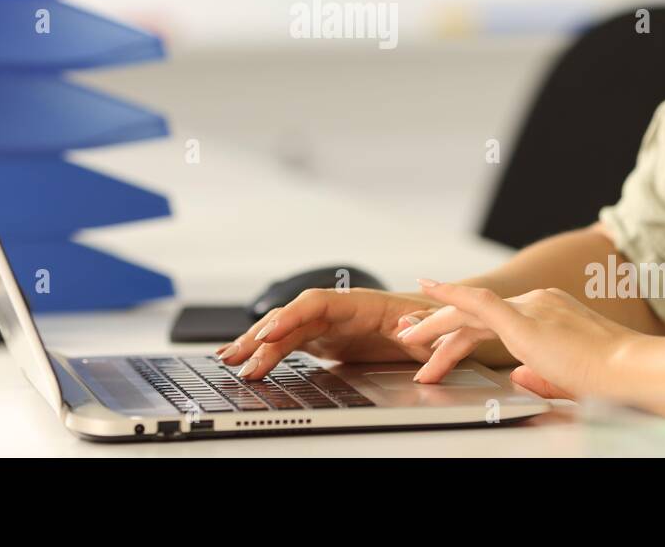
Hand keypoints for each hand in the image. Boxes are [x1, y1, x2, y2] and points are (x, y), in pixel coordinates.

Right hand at [216, 288, 449, 379]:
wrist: (435, 325)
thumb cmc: (435, 323)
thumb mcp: (435, 329)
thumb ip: (422, 327)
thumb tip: (405, 325)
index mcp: (360, 303)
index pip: (317, 303)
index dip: (292, 316)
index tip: (271, 332)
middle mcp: (337, 310)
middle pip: (292, 317)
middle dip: (263, 336)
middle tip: (239, 358)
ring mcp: (328, 324)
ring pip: (284, 331)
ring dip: (256, 345)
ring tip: (228, 360)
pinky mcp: (324, 339)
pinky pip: (289, 343)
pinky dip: (266, 352)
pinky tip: (246, 361)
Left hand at [398, 280, 642, 399]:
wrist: (633, 371)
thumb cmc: (612, 381)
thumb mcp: (567, 378)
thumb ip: (540, 374)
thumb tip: (518, 376)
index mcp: (548, 314)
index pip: (493, 321)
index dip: (461, 330)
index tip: (438, 337)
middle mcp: (537, 303)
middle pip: (474, 314)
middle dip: (438, 325)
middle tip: (409, 335)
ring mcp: (530, 308)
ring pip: (468, 312)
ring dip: (434, 326)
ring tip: (407, 338)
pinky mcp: (524, 319)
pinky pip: (478, 302)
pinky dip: (450, 297)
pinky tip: (428, 293)